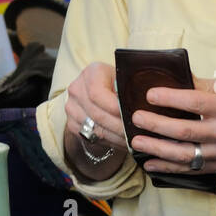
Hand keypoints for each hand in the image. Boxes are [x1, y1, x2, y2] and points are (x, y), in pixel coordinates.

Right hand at [62, 62, 128, 181]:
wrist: (100, 90)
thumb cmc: (119, 83)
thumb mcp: (126, 79)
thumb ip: (131, 88)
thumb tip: (142, 106)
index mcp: (91, 72)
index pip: (97, 93)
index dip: (114, 107)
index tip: (130, 116)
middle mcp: (77, 89)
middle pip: (97, 114)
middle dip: (119, 127)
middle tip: (137, 134)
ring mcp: (72, 108)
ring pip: (95, 129)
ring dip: (116, 138)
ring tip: (133, 141)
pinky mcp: (73, 124)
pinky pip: (92, 137)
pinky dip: (110, 142)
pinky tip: (123, 142)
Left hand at [129, 74, 215, 175]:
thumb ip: (203, 84)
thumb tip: (175, 78)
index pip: (195, 102)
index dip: (171, 99)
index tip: (150, 95)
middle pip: (185, 131)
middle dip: (157, 125)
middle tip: (136, 118)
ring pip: (185, 154)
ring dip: (157, 149)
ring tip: (136, 142)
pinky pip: (191, 168)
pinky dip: (168, 167)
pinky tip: (150, 162)